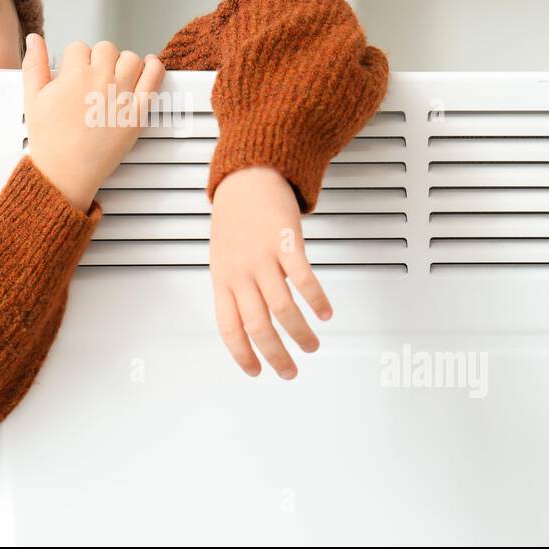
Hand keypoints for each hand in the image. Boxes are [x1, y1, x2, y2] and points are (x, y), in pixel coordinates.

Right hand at [22, 33, 165, 211]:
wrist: (66, 174)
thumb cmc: (49, 140)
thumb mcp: (32, 99)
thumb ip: (33, 65)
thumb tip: (35, 38)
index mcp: (75, 75)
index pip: (79, 47)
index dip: (76, 59)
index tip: (75, 72)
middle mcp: (101, 81)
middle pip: (106, 49)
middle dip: (99, 59)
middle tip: (94, 76)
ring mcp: (123, 95)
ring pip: (131, 58)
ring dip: (124, 63)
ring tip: (116, 76)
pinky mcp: (138, 112)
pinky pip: (154, 78)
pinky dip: (155, 67)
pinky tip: (150, 65)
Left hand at [208, 166, 333, 378]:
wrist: (246, 176)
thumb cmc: (235, 218)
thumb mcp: (223, 256)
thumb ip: (235, 287)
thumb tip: (251, 322)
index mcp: (223, 278)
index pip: (228, 327)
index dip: (242, 354)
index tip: (256, 372)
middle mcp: (241, 272)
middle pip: (257, 326)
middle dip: (276, 356)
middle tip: (290, 371)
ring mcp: (263, 257)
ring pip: (282, 309)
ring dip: (300, 333)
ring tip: (312, 345)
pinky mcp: (285, 242)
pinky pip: (303, 279)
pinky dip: (316, 300)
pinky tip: (325, 312)